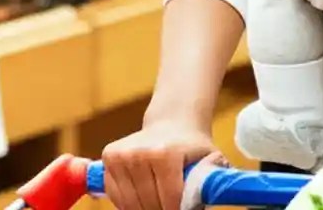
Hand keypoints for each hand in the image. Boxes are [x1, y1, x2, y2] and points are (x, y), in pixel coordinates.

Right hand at [102, 117, 219, 209]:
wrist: (171, 122)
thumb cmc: (192, 146)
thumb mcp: (210, 159)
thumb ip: (212, 180)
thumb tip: (213, 194)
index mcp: (165, 154)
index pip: (170, 200)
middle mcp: (139, 153)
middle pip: (150, 203)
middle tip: (173, 207)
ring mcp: (121, 155)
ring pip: (131, 204)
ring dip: (146, 209)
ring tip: (160, 202)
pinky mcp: (109, 156)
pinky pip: (116, 195)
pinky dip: (129, 203)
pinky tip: (144, 197)